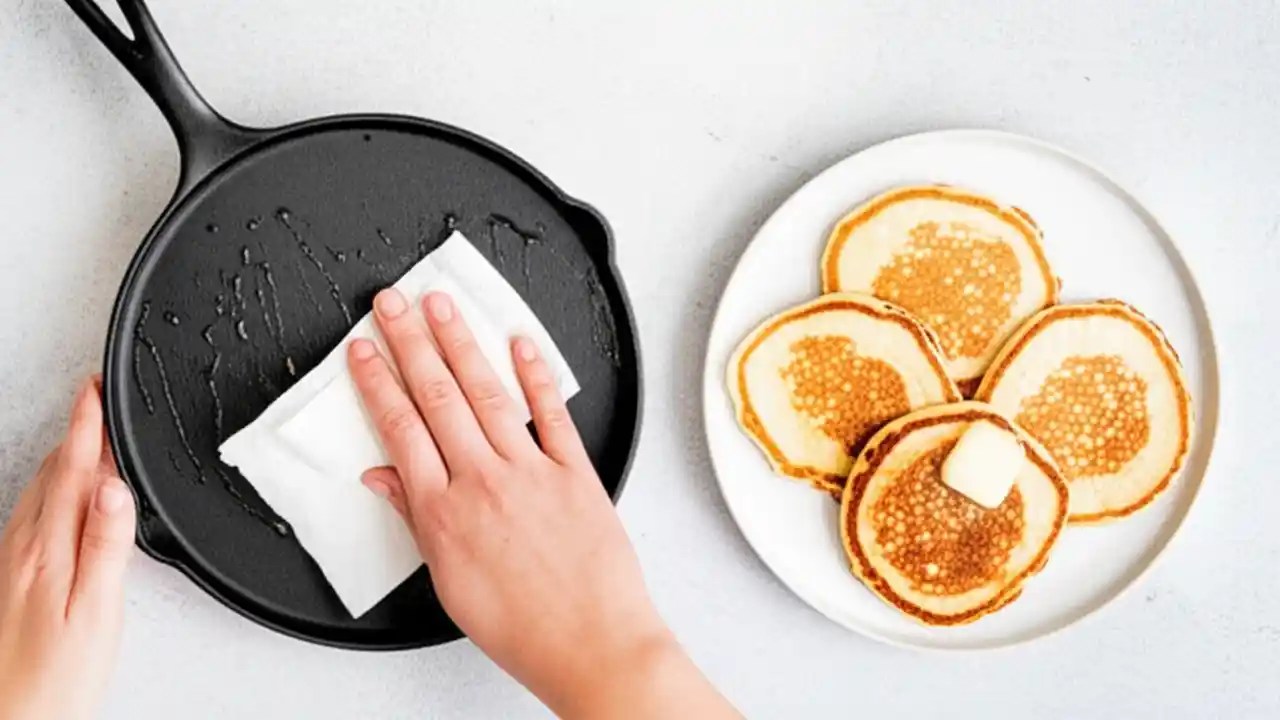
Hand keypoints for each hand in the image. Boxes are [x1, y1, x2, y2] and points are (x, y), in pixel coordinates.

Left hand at [0, 377, 137, 719]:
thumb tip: (117, 486)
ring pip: (41, 492)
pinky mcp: (11, 580)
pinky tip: (65, 497)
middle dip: (77, 432)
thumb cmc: (59, 678)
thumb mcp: (95, 610)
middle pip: (54, 474)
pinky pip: (33, 516)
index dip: (86, 425)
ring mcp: (13, 564)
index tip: (94, 388)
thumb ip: (106, 545)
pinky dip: (55, 490)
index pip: (73, 471)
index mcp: (49, 550)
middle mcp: (24, 550)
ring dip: (66, 458)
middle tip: (95, 398)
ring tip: (86, 435)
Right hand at [347, 290, 736, 718]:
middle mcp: (484, 481)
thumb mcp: (448, 582)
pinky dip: (536, 376)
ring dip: (462, 343)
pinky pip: (553, 414)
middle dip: (411, 341)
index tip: (364, 349)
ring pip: (488, 393)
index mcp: (444, 512)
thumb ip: (415, 518)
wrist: (590, 644)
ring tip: (443, 305)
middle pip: (437, 396)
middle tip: (393, 302)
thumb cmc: (522, 625)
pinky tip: (520, 344)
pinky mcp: (577, 472)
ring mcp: (532, 472)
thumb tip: (383, 477)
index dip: (378, 381)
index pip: (400, 428)